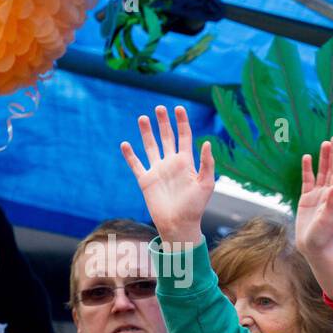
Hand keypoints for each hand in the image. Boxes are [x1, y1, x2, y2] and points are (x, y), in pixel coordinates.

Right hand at [120, 105, 212, 244]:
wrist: (179, 224)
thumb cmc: (195, 207)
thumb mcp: (206, 184)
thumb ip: (207, 164)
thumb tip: (207, 142)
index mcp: (186, 163)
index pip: (184, 137)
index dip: (182, 123)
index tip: (179, 108)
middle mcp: (171, 164)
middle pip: (166, 138)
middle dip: (164, 123)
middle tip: (160, 108)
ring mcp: (157, 171)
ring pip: (150, 146)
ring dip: (146, 132)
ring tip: (143, 117)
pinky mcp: (145, 180)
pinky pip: (135, 165)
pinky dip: (130, 155)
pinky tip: (125, 144)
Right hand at [294, 136, 332, 298]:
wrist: (313, 247)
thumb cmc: (322, 236)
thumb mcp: (327, 219)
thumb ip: (332, 203)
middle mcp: (328, 193)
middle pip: (331, 169)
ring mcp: (317, 195)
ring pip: (321, 172)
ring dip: (323, 159)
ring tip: (324, 143)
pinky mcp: (306, 199)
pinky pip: (308, 180)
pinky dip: (308, 169)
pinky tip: (307, 158)